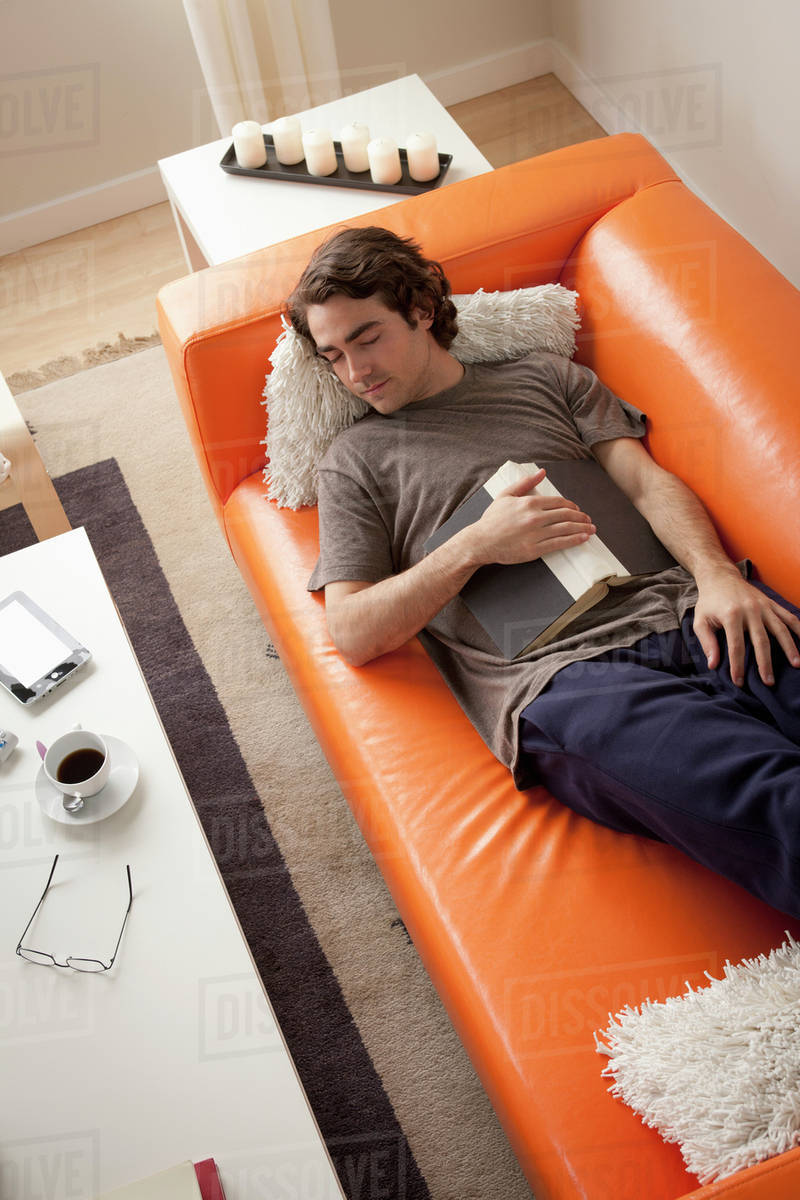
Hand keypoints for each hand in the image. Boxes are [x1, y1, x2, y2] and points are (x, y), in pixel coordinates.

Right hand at [468, 469, 595, 566]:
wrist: (480, 542)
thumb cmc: (492, 520)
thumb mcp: (506, 496)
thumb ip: (525, 483)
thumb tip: (542, 473)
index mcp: (529, 502)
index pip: (558, 502)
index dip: (571, 506)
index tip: (577, 510)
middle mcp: (534, 517)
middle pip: (566, 515)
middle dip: (581, 517)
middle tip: (588, 519)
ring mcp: (535, 534)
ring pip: (565, 528)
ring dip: (582, 528)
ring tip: (591, 529)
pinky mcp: (534, 549)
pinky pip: (559, 543)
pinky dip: (574, 540)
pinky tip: (583, 538)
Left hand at [693, 568, 799, 686]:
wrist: (720, 577)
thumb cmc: (709, 602)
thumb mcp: (700, 621)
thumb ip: (707, 642)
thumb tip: (713, 665)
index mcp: (731, 615)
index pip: (736, 646)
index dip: (738, 666)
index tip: (739, 682)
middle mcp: (750, 610)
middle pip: (761, 641)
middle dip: (765, 663)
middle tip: (769, 682)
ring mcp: (763, 606)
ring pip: (780, 629)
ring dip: (789, 647)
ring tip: (796, 664)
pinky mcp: (771, 603)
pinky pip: (788, 616)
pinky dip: (798, 628)